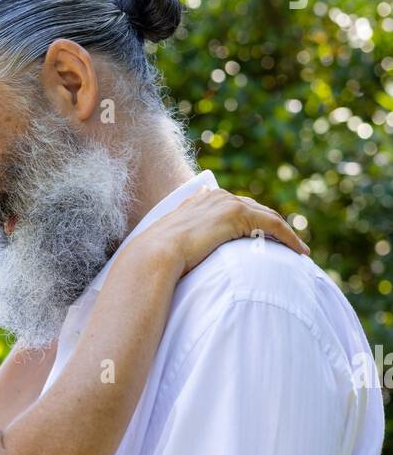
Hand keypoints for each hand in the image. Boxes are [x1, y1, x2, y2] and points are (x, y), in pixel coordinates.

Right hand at [128, 186, 309, 279]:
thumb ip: (184, 236)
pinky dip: (289, 237)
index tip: (264, 238)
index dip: (254, 222)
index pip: (237, 208)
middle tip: (288, 245)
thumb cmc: (158, 257)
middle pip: (256, 209)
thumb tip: (182, 241)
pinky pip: (274, 225)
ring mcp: (228, 203)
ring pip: (268, 216)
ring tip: (298, 250)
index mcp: (202, 200)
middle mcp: (217, 196)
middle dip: (273, 225)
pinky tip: (299, 252)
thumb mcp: (172, 243)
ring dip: (286, 234)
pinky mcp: (238, 215)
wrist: (155, 255)